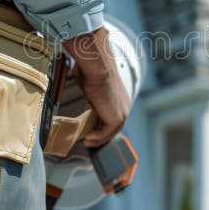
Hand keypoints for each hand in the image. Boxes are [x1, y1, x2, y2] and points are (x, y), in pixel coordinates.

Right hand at [62, 27, 131, 146]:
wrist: (98, 67)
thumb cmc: (92, 70)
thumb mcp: (91, 84)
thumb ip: (90, 93)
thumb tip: (83, 95)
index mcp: (121, 99)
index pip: (114, 117)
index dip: (103, 125)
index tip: (92, 130)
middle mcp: (125, 107)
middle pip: (114, 128)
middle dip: (102, 136)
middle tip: (89, 140)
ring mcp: (122, 113)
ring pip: (111, 132)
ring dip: (98, 140)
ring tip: (87, 142)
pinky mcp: (116, 118)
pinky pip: (106, 134)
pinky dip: (97, 139)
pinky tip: (87, 139)